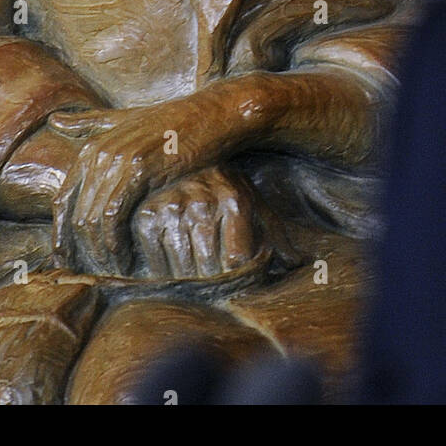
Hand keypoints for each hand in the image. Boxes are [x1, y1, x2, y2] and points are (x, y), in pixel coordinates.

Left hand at [50, 104, 208, 275]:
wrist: (207, 115)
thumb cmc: (169, 122)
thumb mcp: (124, 118)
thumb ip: (90, 122)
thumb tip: (54, 120)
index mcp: (92, 148)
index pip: (61, 201)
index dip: (62, 235)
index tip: (67, 261)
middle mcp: (98, 154)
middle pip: (75, 215)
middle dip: (80, 249)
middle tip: (91, 273)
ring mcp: (117, 161)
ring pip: (92, 218)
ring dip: (98, 250)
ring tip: (110, 270)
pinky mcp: (139, 170)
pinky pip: (114, 214)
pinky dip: (115, 240)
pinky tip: (124, 256)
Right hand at [131, 164, 265, 280]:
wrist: (189, 164)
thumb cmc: (230, 194)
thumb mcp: (258, 211)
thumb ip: (278, 238)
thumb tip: (299, 263)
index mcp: (236, 201)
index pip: (235, 263)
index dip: (236, 277)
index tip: (234, 275)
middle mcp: (203, 202)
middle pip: (207, 271)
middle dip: (212, 281)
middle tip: (211, 274)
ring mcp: (173, 207)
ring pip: (180, 270)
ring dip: (186, 278)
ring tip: (192, 267)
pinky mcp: (146, 214)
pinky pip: (154, 261)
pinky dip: (161, 270)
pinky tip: (171, 260)